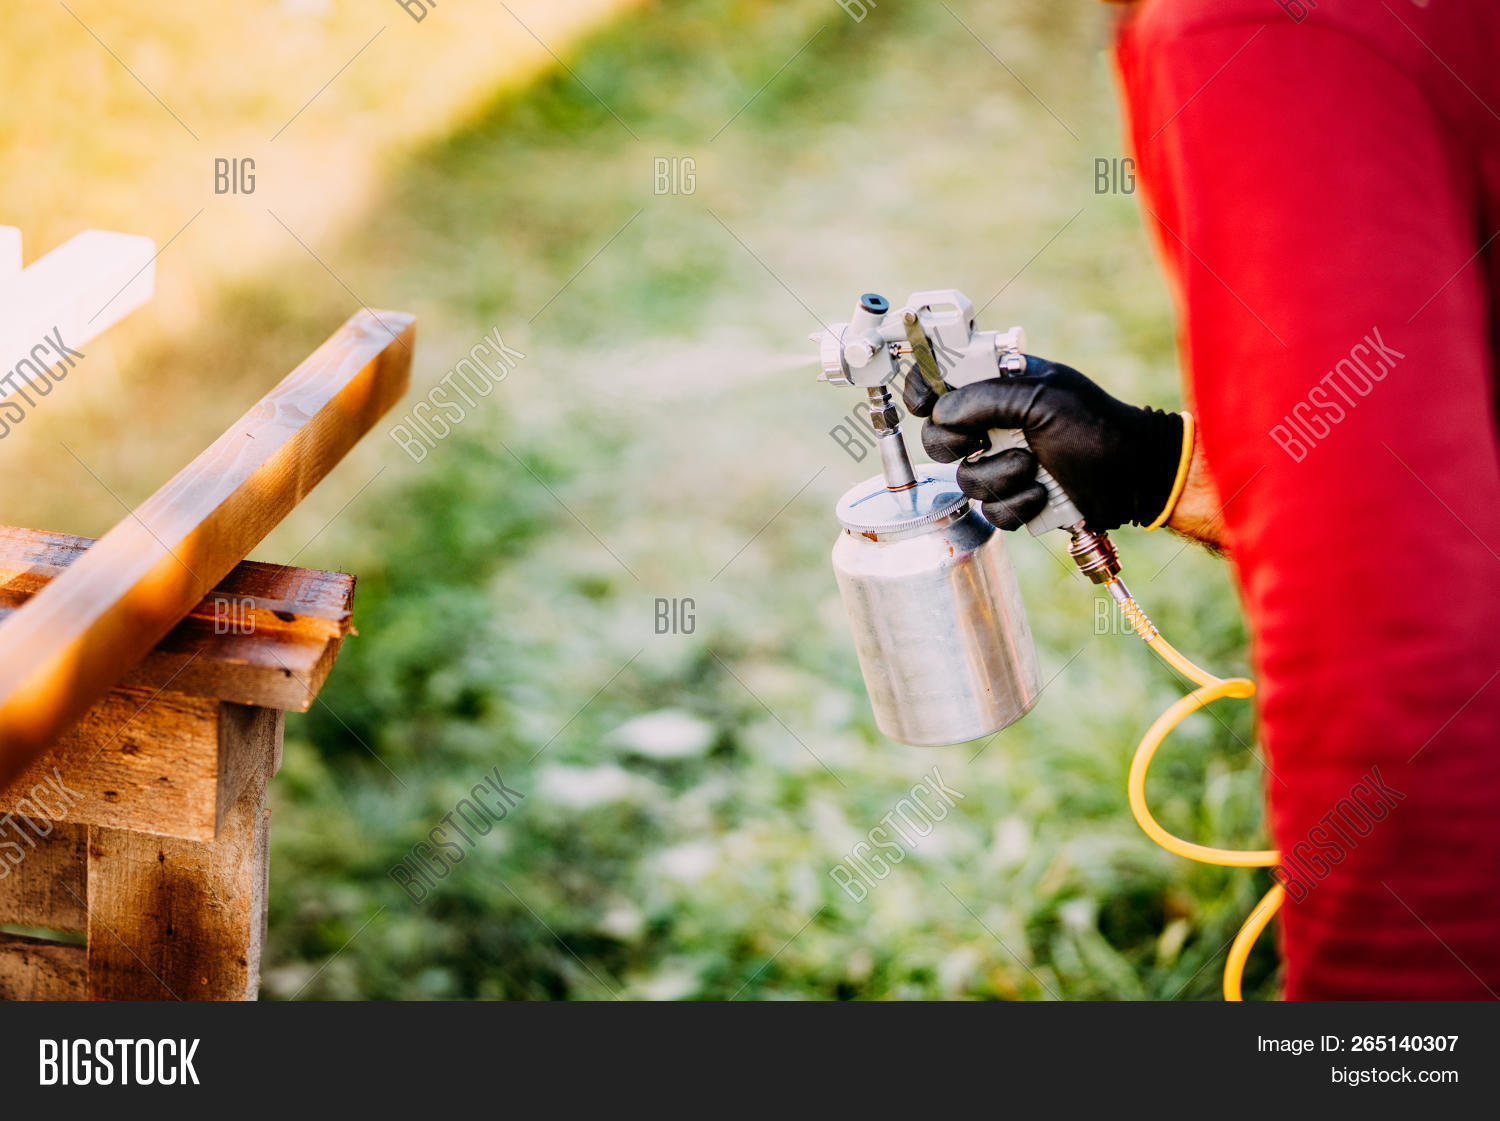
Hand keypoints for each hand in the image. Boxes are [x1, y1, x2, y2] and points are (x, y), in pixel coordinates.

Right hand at [902, 356, 1189, 533]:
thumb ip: (985, 397)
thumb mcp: (1043, 397)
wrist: (1136, 477)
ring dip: (1000, 478)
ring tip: (1036, 469)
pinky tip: (1043, 494)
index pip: (939, 382)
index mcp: (997, 387)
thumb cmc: (1098, 428)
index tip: (926, 406)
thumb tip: (940, 413)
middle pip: (938, 439)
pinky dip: (1017, 505)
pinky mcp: (1013, 498)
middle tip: (982, 441)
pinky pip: (989, 511)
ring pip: (964, 480)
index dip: (923, 393)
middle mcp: (993, 424)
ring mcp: (1001, 463)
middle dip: (959, 446)